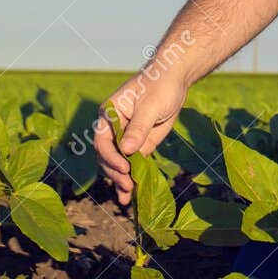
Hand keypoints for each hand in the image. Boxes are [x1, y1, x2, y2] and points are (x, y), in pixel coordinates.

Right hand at [93, 65, 187, 206]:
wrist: (174, 81)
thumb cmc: (160, 86)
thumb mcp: (151, 106)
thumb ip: (139, 128)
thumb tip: (127, 151)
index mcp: (109, 114)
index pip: (103, 140)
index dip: (110, 157)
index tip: (124, 167)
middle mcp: (112, 129)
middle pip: (106, 156)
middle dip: (116, 172)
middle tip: (128, 185)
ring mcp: (125, 139)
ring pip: (116, 164)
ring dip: (120, 180)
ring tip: (127, 197)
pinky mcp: (138, 146)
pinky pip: (131, 165)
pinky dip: (130, 179)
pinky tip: (129, 196)